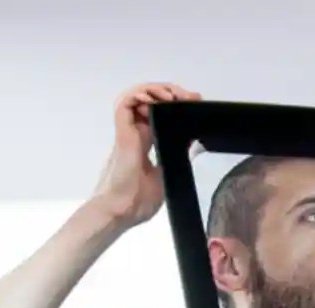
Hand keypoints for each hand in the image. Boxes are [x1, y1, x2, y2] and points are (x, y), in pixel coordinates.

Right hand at [92, 82, 201, 227]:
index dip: (173, 104)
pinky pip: (124, 104)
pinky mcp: (121, 133)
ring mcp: (127, 132)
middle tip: (190, 96)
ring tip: (174, 95)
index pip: (157, 114)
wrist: (121, 211)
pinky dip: (138, 94)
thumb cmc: (137, 200)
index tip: (193, 103)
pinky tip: (154, 97)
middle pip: (148, 101)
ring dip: (155, 89)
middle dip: (170, 92)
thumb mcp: (166, 174)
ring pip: (136, 97)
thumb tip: (193, 147)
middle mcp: (134, 133)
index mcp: (144, 143)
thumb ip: (176, 158)